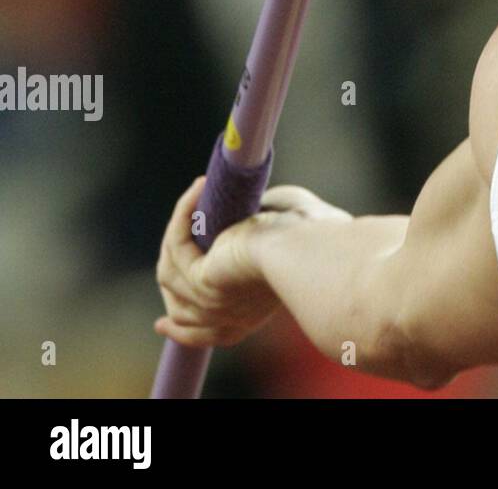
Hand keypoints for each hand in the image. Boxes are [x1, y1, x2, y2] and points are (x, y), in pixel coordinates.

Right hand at [153, 176, 349, 347]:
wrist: (311, 247)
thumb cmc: (312, 236)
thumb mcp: (284, 234)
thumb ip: (263, 227)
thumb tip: (254, 207)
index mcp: (250, 314)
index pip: (207, 333)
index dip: (182, 329)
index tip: (161, 323)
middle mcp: (228, 318)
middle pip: (181, 310)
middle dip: (168, 282)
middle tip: (169, 243)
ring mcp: (208, 304)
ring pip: (170, 272)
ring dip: (179, 228)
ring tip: (199, 189)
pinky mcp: (198, 281)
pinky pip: (177, 244)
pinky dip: (183, 214)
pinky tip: (199, 187)